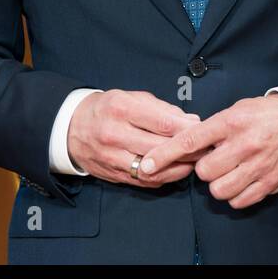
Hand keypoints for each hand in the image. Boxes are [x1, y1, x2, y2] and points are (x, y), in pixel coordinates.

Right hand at [66, 89, 202, 187]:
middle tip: (206, 149)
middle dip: (186, 150)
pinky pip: (142, 181)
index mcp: (121, 109)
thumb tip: (192, 120)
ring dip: (177, 168)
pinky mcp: (111, 174)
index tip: (203, 130)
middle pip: (159, 147)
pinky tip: (176, 172)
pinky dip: (163, 178)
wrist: (71, 127)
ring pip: (151, 168)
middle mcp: (114, 134)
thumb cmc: (109, 108)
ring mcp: (111, 157)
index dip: (186, 129)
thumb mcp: (132, 97)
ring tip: (195, 163)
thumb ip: (163, 109)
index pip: (161, 122)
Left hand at [139, 94, 277, 209]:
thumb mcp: (235, 110)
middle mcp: (245, 144)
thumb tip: (182, 146)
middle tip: (215, 160)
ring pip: (219, 190)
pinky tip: (240, 181)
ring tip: (228, 172)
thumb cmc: (262, 115)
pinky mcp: (270, 182)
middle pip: (204, 171)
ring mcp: (258, 165)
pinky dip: (234, 195)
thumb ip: (210, 129)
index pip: (191, 140)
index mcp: (232, 122)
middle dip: (204, 168)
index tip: (146, 165)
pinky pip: (238, 201)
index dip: (164, 154)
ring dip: (218, 184)